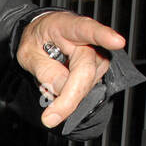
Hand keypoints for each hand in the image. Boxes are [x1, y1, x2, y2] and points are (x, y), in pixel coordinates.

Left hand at [17, 13, 124, 128]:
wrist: (44, 38)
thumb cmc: (38, 42)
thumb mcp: (28, 53)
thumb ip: (44, 70)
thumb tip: (62, 90)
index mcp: (68, 27)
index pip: (87, 30)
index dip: (103, 36)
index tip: (117, 41)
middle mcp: (89, 41)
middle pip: (85, 72)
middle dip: (69, 98)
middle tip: (49, 118)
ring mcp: (98, 58)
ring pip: (83, 87)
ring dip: (64, 93)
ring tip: (50, 76)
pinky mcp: (99, 73)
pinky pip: (83, 93)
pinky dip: (68, 96)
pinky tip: (59, 84)